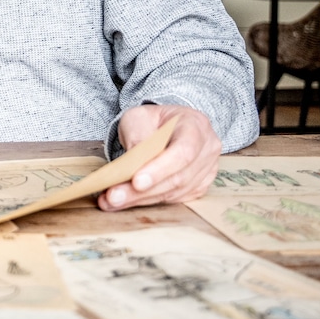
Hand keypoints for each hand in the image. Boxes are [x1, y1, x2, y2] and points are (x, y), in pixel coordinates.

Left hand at [98, 104, 221, 210]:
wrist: (165, 126)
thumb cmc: (153, 121)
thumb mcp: (138, 117)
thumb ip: (137, 134)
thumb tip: (134, 161)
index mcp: (196, 125)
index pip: (184, 151)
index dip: (160, 169)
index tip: (136, 181)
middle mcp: (207, 149)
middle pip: (178, 177)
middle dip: (143, 191)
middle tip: (114, 197)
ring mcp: (206, 170)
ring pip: (174, 192)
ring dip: (141, 199)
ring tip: (112, 201)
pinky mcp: (198, 187)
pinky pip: (173, 199)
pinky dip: (147, 201)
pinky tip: (125, 201)